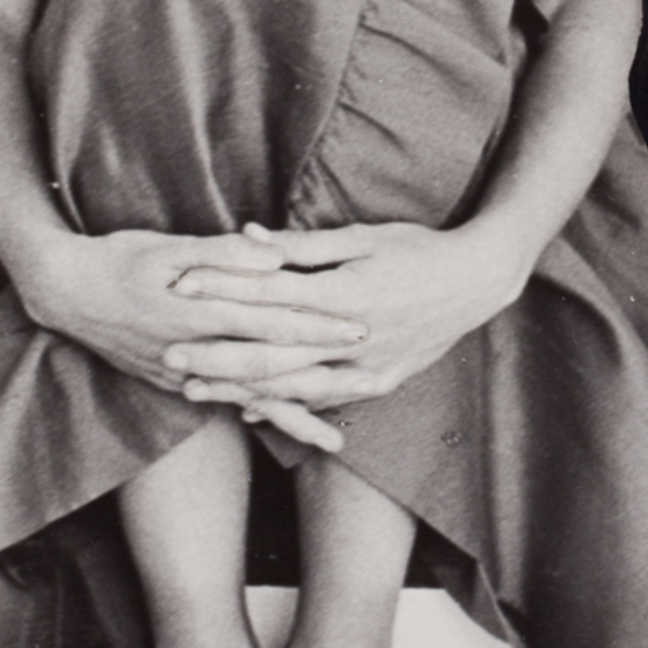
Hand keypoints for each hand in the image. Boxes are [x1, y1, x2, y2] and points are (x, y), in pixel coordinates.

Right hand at [14, 227, 367, 451]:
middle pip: (272, 368)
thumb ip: (226, 253)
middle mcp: (199, 349)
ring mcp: (186, 371)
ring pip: (250, 399)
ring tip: (336, 441)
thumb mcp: (171, 245)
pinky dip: (254, 419)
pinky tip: (281, 431)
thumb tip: (274, 256)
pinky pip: (224, 406)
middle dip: (323, 378)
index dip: (318, 329)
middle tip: (371, 384)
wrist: (62, 292)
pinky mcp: (174, 381)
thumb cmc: (120, 257)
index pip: (274, 322)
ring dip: (295, 418)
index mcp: (204, 310)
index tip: (360, 330)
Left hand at [167, 218, 528, 445]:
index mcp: (345, 295)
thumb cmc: (419, 249)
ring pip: (291, 387)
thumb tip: (245, 236)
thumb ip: (301, 245)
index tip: (178, 288)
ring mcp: (368, 367)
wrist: (479, 281)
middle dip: (214, 355)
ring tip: (194, 391)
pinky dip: (285, 407)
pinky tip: (250, 410)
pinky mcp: (380, 382)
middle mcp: (352, 338)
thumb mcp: (363, 237)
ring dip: (239, 391)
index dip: (220, 291)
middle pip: (270, 353)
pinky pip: (324, 402)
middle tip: (168, 356)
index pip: (268, 294)